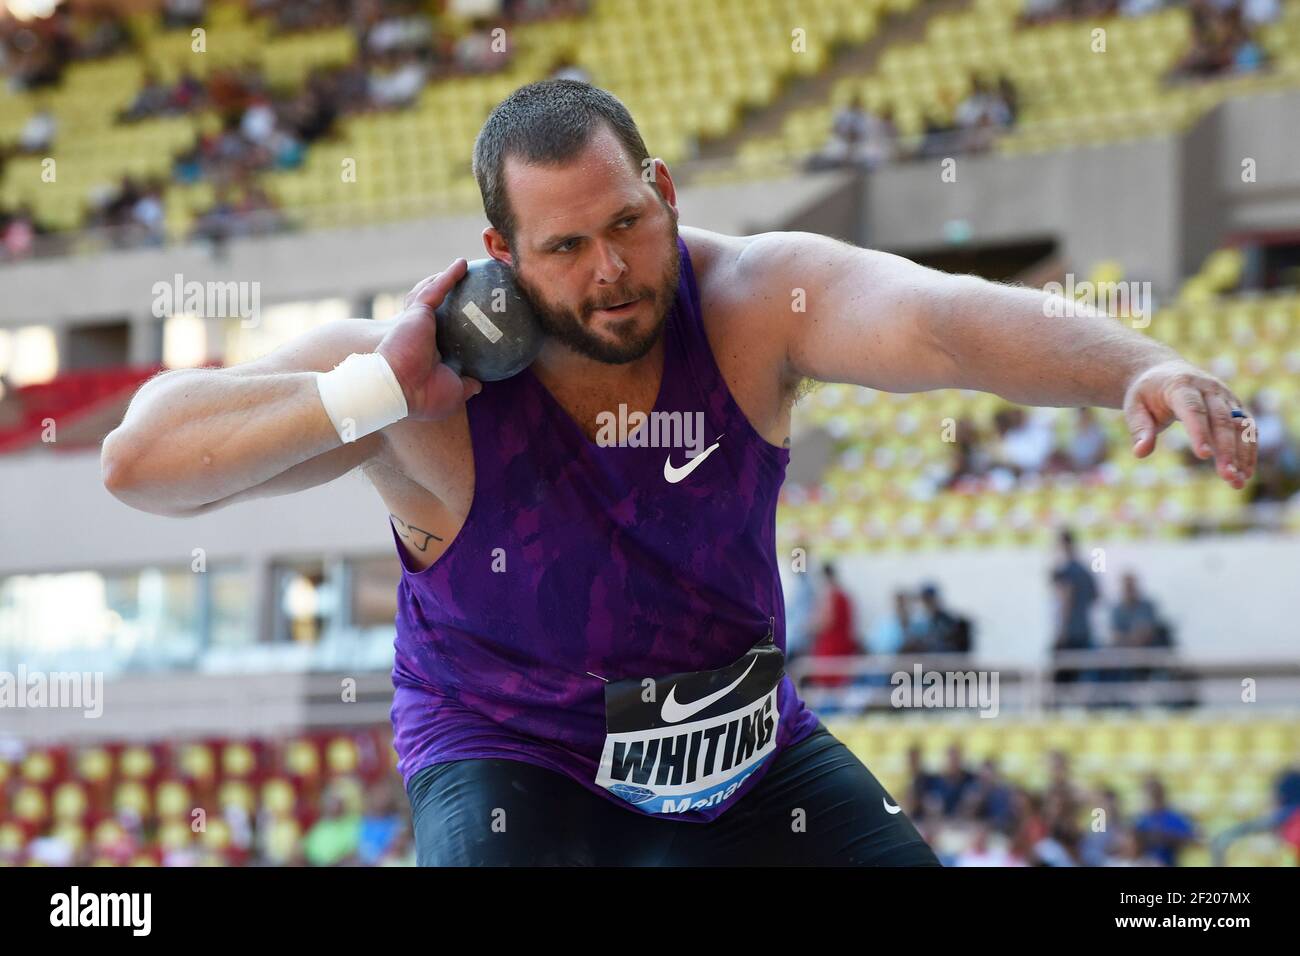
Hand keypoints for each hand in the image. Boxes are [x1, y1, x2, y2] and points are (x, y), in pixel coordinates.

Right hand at [377, 260, 481, 420]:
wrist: (398, 388)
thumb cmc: (423, 395)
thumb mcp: (453, 394)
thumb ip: (467, 385)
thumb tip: (480, 384)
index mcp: (432, 354)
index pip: (450, 336)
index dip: (461, 328)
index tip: (481, 323)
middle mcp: (426, 336)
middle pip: (442, 310)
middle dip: (453, 296)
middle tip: (475, 287)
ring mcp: (420, 322)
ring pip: (434, 293)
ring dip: (447, 279)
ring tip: (466, 267)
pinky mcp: (418, 311)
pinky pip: (437, 289)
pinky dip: (449, 276)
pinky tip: (464, 263)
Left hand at [1123, 360, 1255, 488]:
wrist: (1163, 371)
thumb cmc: (1147, 393)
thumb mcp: (1134, 407)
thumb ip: (1139, 429)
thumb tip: (1140, 453)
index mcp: (1181, 385)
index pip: (1193, 409)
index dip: (1199, 432)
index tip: (1204, 456)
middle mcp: (1209, 388)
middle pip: (1221, 420)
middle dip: (1227, 450)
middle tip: (1228, 476)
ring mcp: (1225, 396)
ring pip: (1240, 425)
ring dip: (1242, 454)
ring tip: (1238, 481)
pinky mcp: (1235, 406)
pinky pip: (1247, 428)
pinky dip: (1248, 450)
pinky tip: (1245, 473)